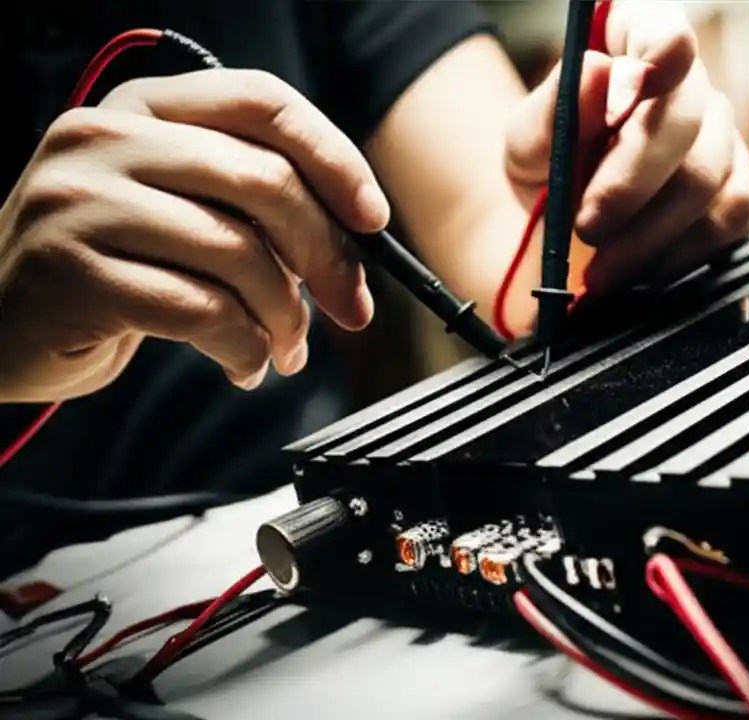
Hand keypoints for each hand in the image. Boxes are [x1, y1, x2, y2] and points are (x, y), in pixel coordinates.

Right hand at [0, 69, 389, 402]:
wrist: (1, 321)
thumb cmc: (113, 265)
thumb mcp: (179, 209)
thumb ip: (249, 203)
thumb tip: (356, 244)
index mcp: (144, 107)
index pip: (262, 101)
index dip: (335, 158)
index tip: (372, 218)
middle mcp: (105, 139)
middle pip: (265, 181)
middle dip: (329, 256)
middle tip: (351, 308)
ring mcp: (80, 203)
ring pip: (238, 254)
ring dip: (285, 315)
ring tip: (284, 346)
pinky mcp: (71, 273)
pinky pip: (200, 311)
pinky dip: (243, 347)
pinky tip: (244, 364)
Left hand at [504, 0, 748, 295]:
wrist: (560, 226)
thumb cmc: (548, 168)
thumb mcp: (526, 142)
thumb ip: (553, 111)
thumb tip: (603, 77)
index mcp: (632, 43)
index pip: (661, 30)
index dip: (659, 52)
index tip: (638, 86)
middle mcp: (688, 81)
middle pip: (685, 117)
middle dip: (633, 182)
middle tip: (588, 226)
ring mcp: (719, 134)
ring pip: (710, 176)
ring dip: (651, 233)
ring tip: (603, 267)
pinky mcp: (736, 187)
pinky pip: (730, 216)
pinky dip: (681, 253)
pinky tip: (643, 269)